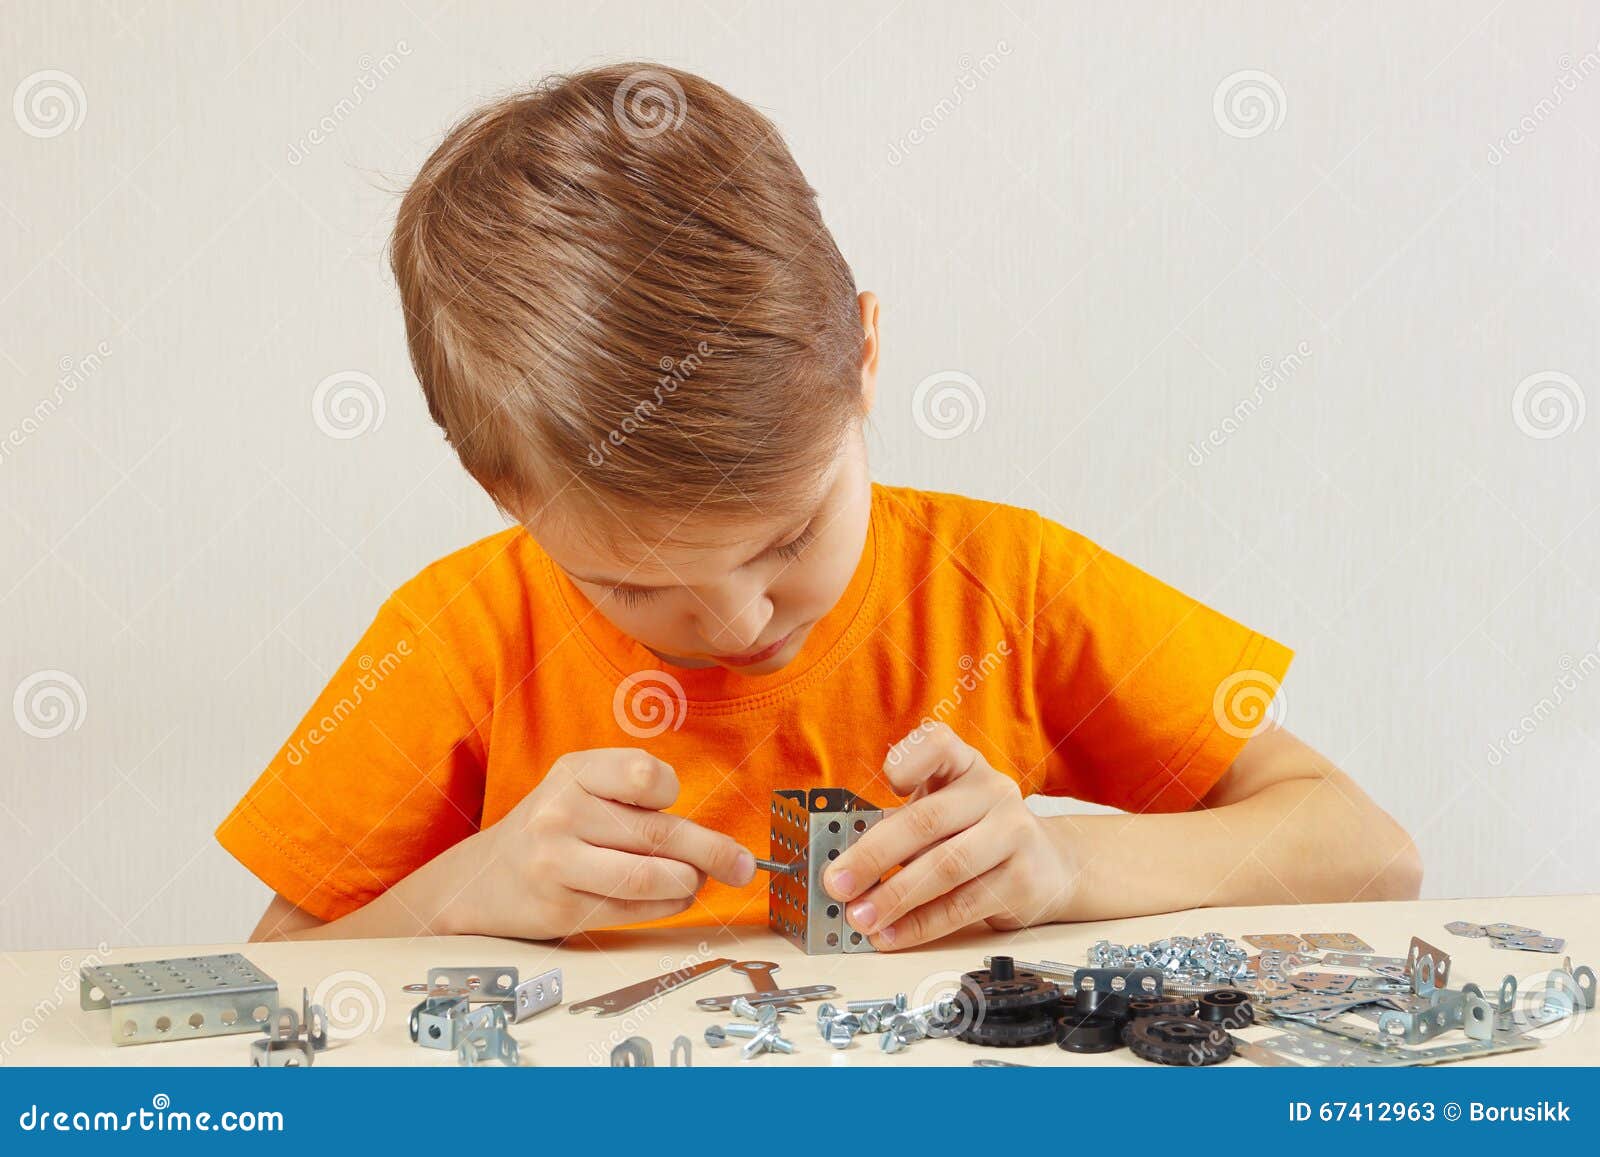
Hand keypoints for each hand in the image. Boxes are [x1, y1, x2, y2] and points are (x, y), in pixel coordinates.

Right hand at [451, 748, 754, 939]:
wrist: (484, 880)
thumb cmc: (554, 828)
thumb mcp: (581, 789)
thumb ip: (636, 798)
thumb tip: (713, 840)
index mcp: (573, 772)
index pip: (644, 775)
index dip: (669, 792)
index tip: (670, 804)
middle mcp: (561, 813)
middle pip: (658, 832)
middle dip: (712, 851)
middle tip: (744, 865)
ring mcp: (557, 863)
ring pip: (649, 875)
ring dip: (688, 882)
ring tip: (696, 881)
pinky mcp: (562, 908)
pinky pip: (633, 910)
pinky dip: (667, 906)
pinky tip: (673, 898)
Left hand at [822, 724, 1072, 949]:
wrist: (1051, 865)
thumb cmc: (976, 834)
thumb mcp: (943, 813)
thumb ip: (899, 826)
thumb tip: (843, 864)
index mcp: (965, 766)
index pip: (937, 744)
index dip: (908, 760)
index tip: (885, 784)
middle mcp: (993, 792)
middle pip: (927, 820)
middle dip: (874, 855)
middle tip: (836, 884)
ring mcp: (1013, 834)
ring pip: (946, 867)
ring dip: (894, 897)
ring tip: (860, 917)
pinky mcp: (1022, 880)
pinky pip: (962, 906)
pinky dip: (920, 925)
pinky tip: (891, 935)